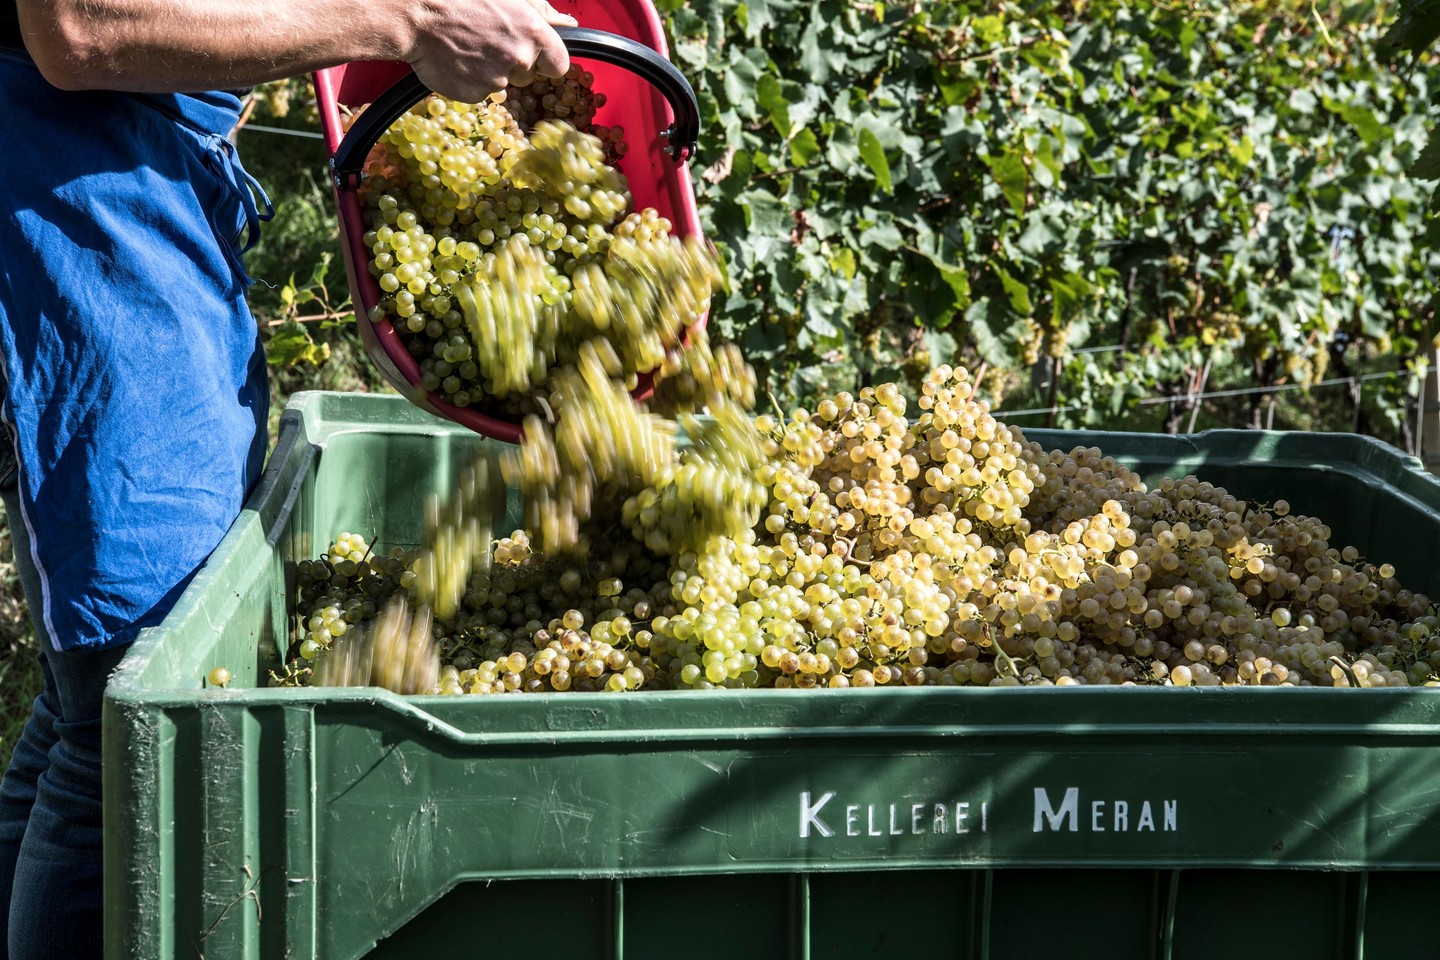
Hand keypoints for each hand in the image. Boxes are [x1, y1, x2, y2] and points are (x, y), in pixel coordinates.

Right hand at [405, 0, 575, 102]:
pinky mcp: (474, 94)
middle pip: (529, 75)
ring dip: (488, 70)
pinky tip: (456, 59)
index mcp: (534, 33)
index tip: (533, 55)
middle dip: (513, 63)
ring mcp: (497, 79)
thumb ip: (541, 11)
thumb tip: (568, 23)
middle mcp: (520, 59)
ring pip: (502, 83)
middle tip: (487, 40)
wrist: (416, 15)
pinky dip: (469, 80)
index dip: (545, 61)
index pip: (559, 64)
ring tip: (467, 45)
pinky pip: (479, 92)